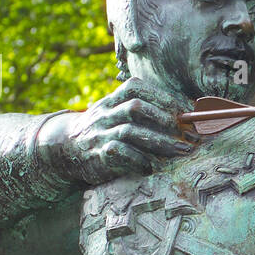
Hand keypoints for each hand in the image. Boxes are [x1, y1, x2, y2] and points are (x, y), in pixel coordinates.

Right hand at [38, 78, 200, 185]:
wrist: (65, 147)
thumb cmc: (104, 129)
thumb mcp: (116, 112)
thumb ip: (142, 110)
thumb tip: (185, 114)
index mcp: (111, 99)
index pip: (135, 87)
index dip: (162, 96)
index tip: (187, 109)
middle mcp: (105, 113)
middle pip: (136, 108)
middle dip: (165, 118)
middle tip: (189, 133)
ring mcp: (100, 133)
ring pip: (131, 131)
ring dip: (161, 142)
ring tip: (182, 151)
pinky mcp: (98, 154)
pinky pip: (120, 154)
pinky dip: (140, 160)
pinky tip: (152, 167)